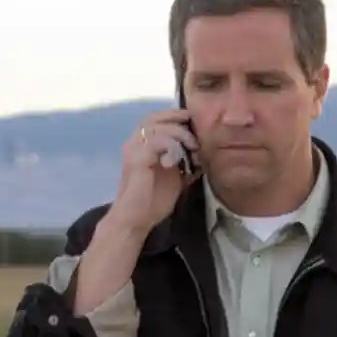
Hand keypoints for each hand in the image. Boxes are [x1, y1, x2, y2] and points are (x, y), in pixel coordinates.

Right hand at [106, 109, 200, 232]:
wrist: (137, 219)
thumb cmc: (154, 199)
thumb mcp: (177, 177)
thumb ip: (184, 161)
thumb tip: (203, 151)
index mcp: (143, 145)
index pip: (156, 119)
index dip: (175, 117)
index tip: (195, 124)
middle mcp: (135, 143)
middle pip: (154, 117)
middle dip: (177, 121)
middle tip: (195, 136)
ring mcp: (133, 150)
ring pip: (156, 127)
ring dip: (178, 134)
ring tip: (191, 149)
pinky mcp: (136, 160)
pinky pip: (155, 143)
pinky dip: (170, 148)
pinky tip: (175, 162)